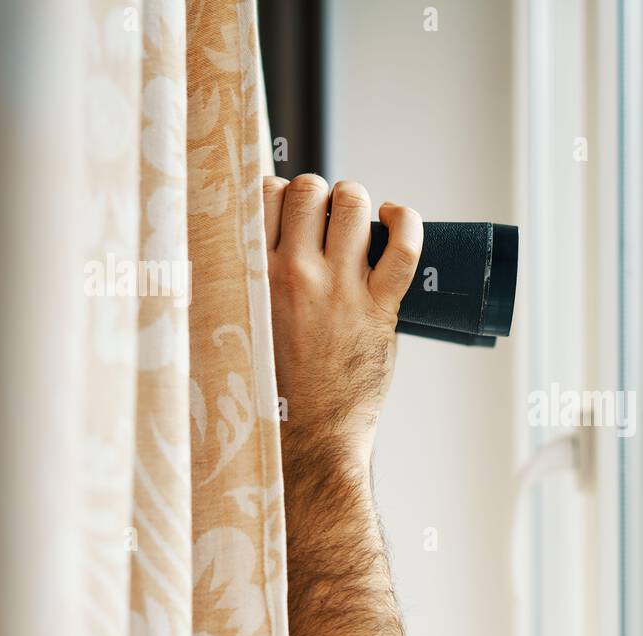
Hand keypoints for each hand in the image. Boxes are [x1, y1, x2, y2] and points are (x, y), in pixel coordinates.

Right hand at [262, 174, 422, 457]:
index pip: (263, 195)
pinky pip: (403, 247)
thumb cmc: (270, 391)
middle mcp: (295, 274)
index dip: (280, 195)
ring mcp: (340, 289)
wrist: (307, 438)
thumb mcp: (237, 329)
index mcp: (252, 276)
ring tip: (357, 219)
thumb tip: (241, 253)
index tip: (289, 214)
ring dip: (356, 203)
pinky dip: (405, 221)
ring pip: (353, 206)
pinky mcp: (379, 308)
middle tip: (324, 218)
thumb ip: (239, 288)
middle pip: (308, 191)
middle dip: (319, 194)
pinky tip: (395, 218)